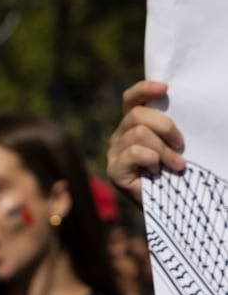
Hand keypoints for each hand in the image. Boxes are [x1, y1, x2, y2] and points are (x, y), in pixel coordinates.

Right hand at [107, 80, 186, 204]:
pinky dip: (153, 160)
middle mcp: (118, 136)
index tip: (165, 87)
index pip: (130, 99)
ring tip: (176, 165)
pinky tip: (157, 172)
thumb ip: (165, 128)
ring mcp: (113, 153)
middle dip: (166, 128)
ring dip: (164, 150)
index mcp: (132, 125)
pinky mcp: (113, 170)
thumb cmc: (173, 173)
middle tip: (181, 146)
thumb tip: (173, 105)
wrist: (167, 206)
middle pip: (137, 115)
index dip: (144, 89)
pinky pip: (135, 152)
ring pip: (139, 133)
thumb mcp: (172, 144)